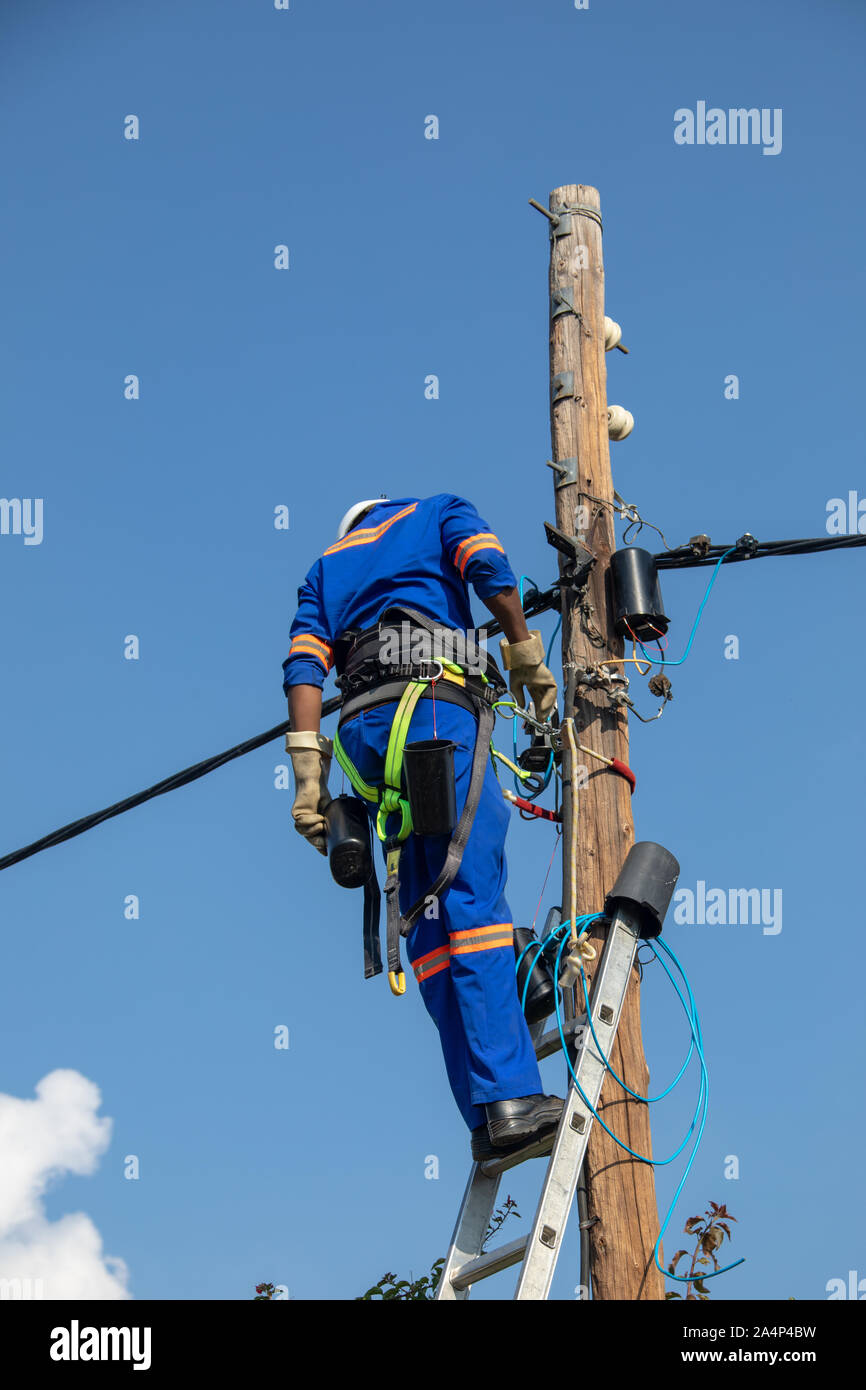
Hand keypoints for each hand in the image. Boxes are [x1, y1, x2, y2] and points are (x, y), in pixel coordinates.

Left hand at [286, 732, 332, 855]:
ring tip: (321, 822)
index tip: (327, 853)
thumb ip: (334, 821)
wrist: (315, 784)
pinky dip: (310, 821)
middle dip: (317, 841)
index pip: (316, 841)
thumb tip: (348, 830)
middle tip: (325, 835)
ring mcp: (299, 820)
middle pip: (310, 839)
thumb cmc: (322, 797)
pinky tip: (317, 816)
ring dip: (314, 829)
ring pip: (304, 832)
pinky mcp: (296, 814)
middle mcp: (305, 824)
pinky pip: (302, 823)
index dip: (320, 848)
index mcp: (314, 826)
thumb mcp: (331, 812)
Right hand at [499, 631, 557, 720]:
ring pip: (549, 699)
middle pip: (543, 701)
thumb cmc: (518, 669)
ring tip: (541, 718)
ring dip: (545, 709)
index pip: (536, 700)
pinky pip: (551, 694)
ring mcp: (546, 682)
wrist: (521, 660)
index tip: (534, 719)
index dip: (536, 710)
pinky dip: (548, 702)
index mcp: (533, 684)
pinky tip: (543, 709)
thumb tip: (521, 709)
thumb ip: (519, 698)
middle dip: (542, 712)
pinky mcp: (550, 680)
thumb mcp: (515, 686)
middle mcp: (541, 684)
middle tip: (539, 722)